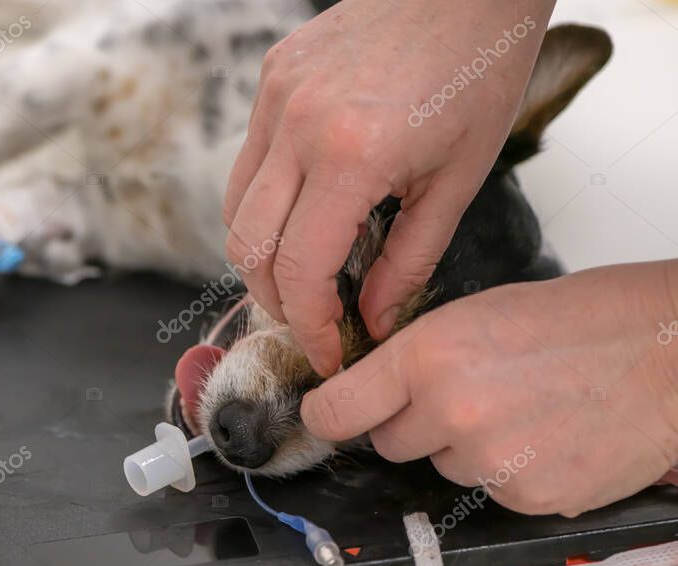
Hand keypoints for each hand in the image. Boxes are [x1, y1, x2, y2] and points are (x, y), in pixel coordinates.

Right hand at [224, 0, 554, 375]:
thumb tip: (372, 318)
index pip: (299, 270)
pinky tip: (305, 208)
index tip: (328, 351)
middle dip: (275, 302)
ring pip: (235, 207)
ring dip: (261, 256)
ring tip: (303, 275)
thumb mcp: (458, 178)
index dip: (309, 327)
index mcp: (352, 155)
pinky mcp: (270, 77)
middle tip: (313, 322)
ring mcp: (275, 96)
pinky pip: (249, 160)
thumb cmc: (479, 66)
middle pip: (246, 248)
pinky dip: (266, 201)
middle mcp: (296, 125)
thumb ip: (408, 260)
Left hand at [301, 261, 677, 516]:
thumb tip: (373, 393)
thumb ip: (416, 357)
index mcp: (430, 357)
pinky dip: (510, 471)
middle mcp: (451, 414)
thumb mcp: (477, 314)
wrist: (667, 353)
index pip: (338, 410)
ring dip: (465, 447)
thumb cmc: (583, 320)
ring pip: (443, 468)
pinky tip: (547, 436)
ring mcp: (491, 462)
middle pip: (389, 443)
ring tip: (522, 408)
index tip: (326, 416)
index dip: (327, 415)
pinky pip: (491, 491)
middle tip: (464, 395)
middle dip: (413, 424)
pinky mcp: (530, 498)